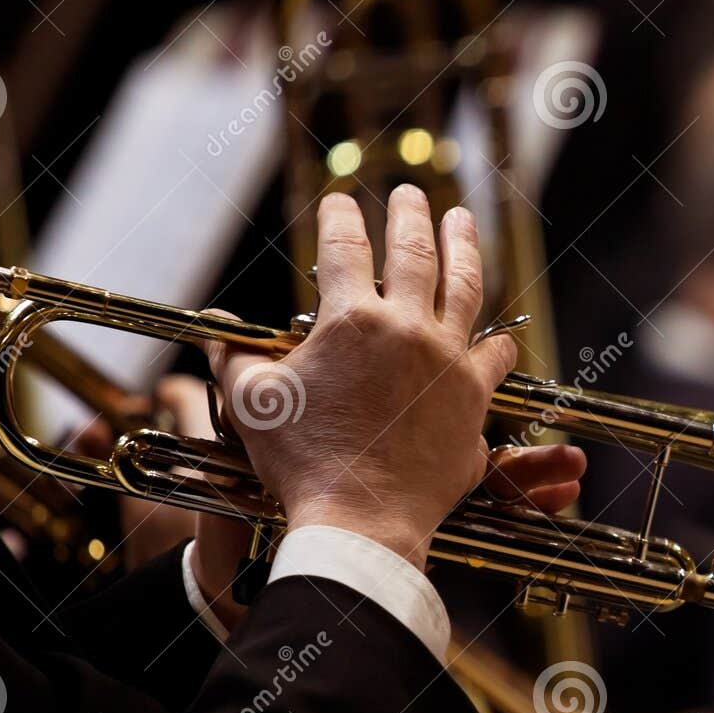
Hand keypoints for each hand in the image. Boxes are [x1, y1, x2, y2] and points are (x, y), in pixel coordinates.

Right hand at [205, 187, 521, 570]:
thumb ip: (235, 358)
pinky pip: (496, 357)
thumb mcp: (253, 402)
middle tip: (411, 193)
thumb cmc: (303, 463)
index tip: (339, 202)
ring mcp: (448, 361)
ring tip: (462, 221)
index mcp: (351, 319)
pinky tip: (499, 332)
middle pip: (414, 251)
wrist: (362, 518)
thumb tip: (213, 328)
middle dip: (410, 215)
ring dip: (464, 247)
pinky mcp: (474, 398)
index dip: (340, 217)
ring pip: (465, 287)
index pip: (345, 247)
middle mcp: (408, 328)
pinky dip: (497, 341)